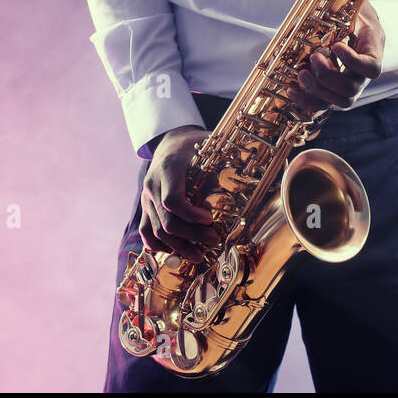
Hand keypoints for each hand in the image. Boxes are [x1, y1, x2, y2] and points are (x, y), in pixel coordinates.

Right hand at [140, 125, 219, 261]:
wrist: (170, 141)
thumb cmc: (193, 145)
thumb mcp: (208, 146)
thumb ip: (225, 158)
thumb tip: (252, 166)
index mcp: (169, 168)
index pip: (172, 200)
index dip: (191, 215)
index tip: (209, 219)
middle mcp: (153, 184)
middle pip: (167, 221)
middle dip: (191, 236)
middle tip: (213, 240)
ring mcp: (146, 197)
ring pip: (156, 231)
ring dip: (178, 247)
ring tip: (198, 255)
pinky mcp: (145, 206)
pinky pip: (146, 231)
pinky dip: (158, 245)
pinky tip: (174, 252)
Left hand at [292, 0, 384, 114]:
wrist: (361, 34)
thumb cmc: (358, 16)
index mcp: (372, 49)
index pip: (371, 66)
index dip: (353, 61)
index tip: (336, 45)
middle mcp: (363, 73)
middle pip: (353, 87)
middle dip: (330, 75)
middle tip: (313, 57)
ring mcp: (350, 85)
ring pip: (341, 101)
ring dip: (319, 91)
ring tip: (301, 74)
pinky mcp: (335, 93)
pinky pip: (325, 106)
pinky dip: (307, 102)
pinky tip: (291, 90)